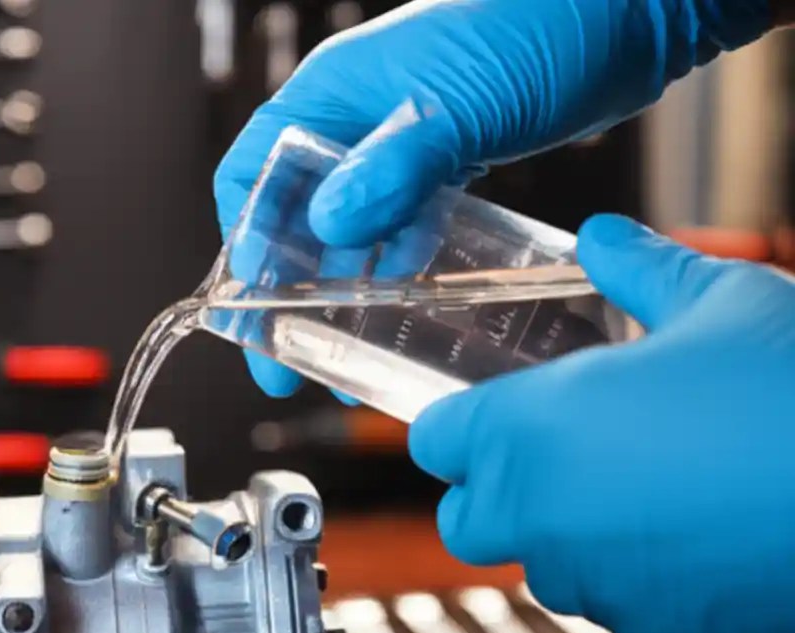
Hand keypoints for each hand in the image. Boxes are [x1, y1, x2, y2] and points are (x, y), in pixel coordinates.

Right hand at [214, 0, 773, 397]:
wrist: (627, 11)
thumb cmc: (541, 25)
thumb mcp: (459, 105)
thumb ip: (393, 166)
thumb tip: (328, 224)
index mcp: (333, 91)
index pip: (253, 170)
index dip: (245, 240)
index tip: (250, 304)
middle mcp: (356, 119)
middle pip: (295, 211)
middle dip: (287, 287)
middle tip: (286, 357)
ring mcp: (400, 142)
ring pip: (350, 227)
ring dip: (344, 289)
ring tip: (346, 353)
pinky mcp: (447, 161)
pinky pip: (405, 224)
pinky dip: (400, 266)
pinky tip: (406, 306)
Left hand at [410, 215, 794, 632]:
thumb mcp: (719, 298)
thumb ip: (640, 268)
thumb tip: (604, 239)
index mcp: (526, 430)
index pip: (435, 440)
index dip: (461, 425)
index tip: (494, 413)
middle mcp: (538, 516)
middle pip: (468, 519)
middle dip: (498, 492)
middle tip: (561, 456)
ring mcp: (594, 583)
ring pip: (542, 565)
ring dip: (570, 532)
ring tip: (647, 485)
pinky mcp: (653, 632)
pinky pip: (616, 605)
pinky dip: (637, 575)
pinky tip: (695, 532)